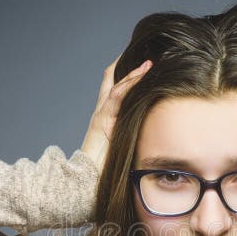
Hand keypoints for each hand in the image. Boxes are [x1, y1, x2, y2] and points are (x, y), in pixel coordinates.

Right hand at [80, 54, 152, 171]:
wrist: (86, 176)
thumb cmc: (104, 166)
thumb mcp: (121, 147)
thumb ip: (130, 136)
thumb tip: (150, 134)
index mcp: (106, 116)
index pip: (114, 89)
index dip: (125, 75)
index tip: (141, 65)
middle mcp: (102, 111)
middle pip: (112, 81)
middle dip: (128, 67)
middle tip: (147, 59)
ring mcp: (101, 114)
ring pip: (117, 87)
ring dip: (133, 74)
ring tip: (148, 65)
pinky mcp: (102, 119)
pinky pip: (116, 98)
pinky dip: (128, 86)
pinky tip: (140, 78)